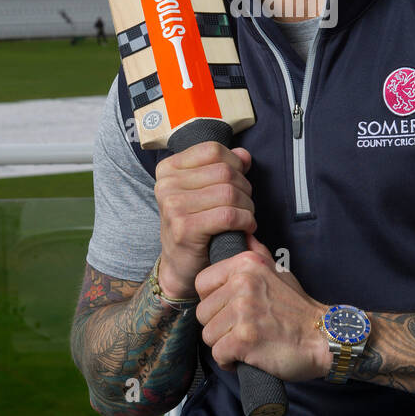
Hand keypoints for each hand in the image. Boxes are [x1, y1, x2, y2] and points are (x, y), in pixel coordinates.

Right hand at [153, 141, 255, 298]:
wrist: (181, 265)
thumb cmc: (197, 223)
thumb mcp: (207, 190)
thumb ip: (225, 166)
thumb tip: (244, 155)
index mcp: (168, 168)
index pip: (213, 150)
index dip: (234, 164)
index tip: (238, 181)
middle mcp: (166, 184)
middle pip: (224, 171)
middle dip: (244, 188)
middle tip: (245, 205)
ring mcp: (172, 206)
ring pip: (229, 193)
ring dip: (248, 207)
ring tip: (245, 217)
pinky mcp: (184, 228)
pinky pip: (229, 215)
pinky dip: (246, 221)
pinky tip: (246, 228)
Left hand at [195, 232, 330, 381]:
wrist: (323, 337)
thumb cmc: (298, 308)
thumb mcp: (279, 270)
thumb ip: (257, 252)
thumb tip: (243, 234)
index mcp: (246, 264)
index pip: (202, 282)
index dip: (212, 300)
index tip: (228, 310)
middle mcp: (242, 284)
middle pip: (202, 312)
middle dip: (218, 326)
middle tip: (240, 330)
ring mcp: (243, 312)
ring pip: (208, 335)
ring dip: (223, 345)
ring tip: (245, 343)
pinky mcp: (244, 339)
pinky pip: (218, 354)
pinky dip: (229, 361)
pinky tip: (245, 357)